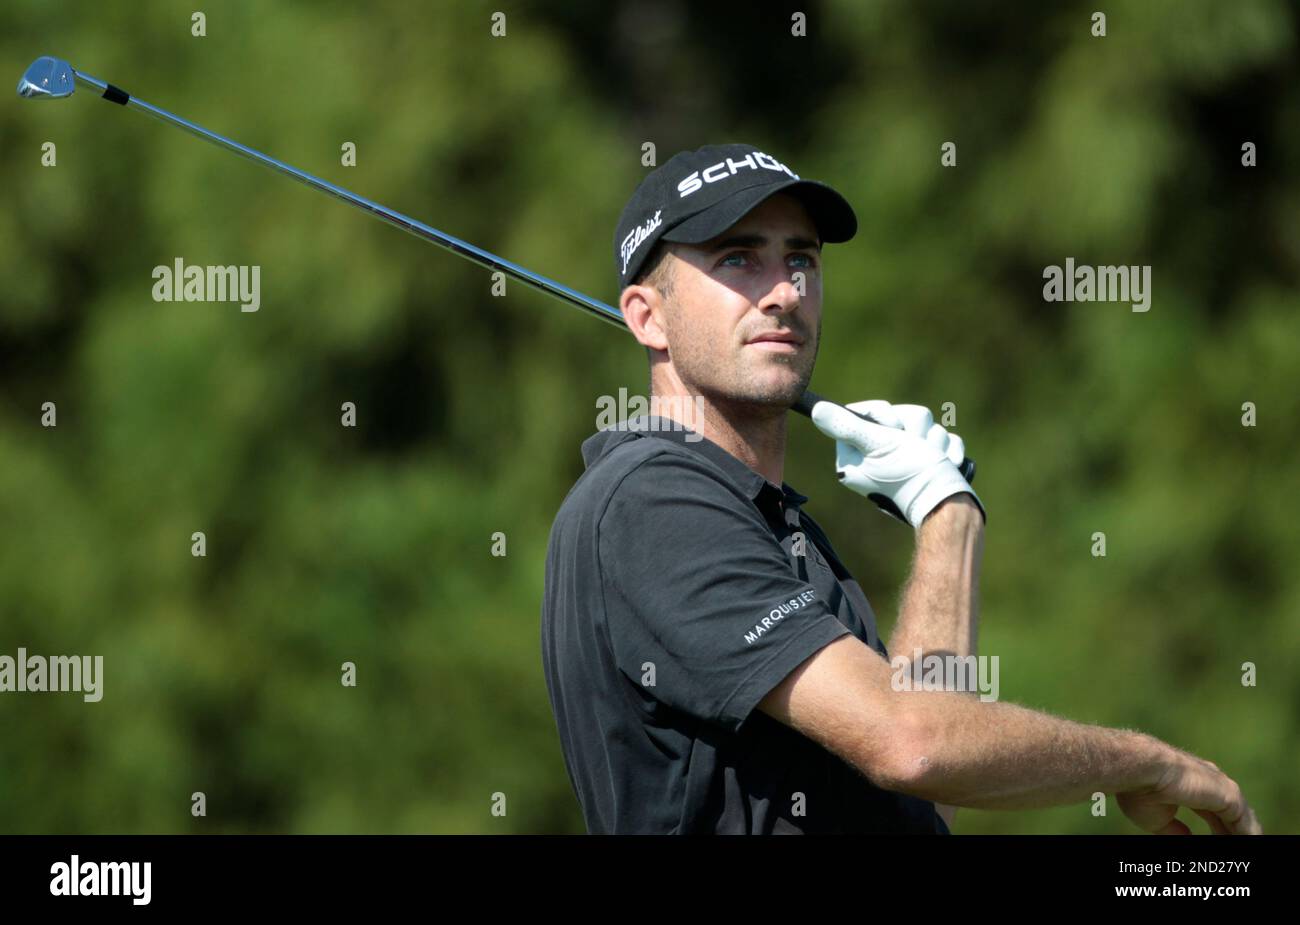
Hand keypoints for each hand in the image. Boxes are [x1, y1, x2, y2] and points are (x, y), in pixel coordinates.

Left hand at [811, 399, 982, 527]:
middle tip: (913, 447)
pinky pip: (941, 437)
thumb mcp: (877, 445)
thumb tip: (816, 410)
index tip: (894, 428)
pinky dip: (947, 450)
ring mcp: (906, 460)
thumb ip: (846, 427)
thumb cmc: (911, 475)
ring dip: (933, 439)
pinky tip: (946, 464)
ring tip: (931, 459)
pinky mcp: (930, 462)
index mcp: (855, 456)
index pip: (864, 413)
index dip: (885, 414)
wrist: (950, 506)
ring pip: (924, 424)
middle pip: (899, 415)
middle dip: (914, 428)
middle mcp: (876, 459)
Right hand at [1117, 750, 1261, 834]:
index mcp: (1191, 784)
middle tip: (1237, 848)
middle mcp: (1209, 783)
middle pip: (1230, 814)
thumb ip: (1174, 829)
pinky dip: (1249, 837)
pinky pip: (1247, 824)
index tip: (1220, 841)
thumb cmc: (1139, 790)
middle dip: (1233, 833)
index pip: (1213, 811)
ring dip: (1242, 836)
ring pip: (1242, 819)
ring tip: (1248, 849)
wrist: (1139, 768)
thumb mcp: (1156, 819)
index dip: (1218, 829)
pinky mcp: (1229, 795)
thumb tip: (1187, 836)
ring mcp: (1221, 787)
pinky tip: (1250, 846)